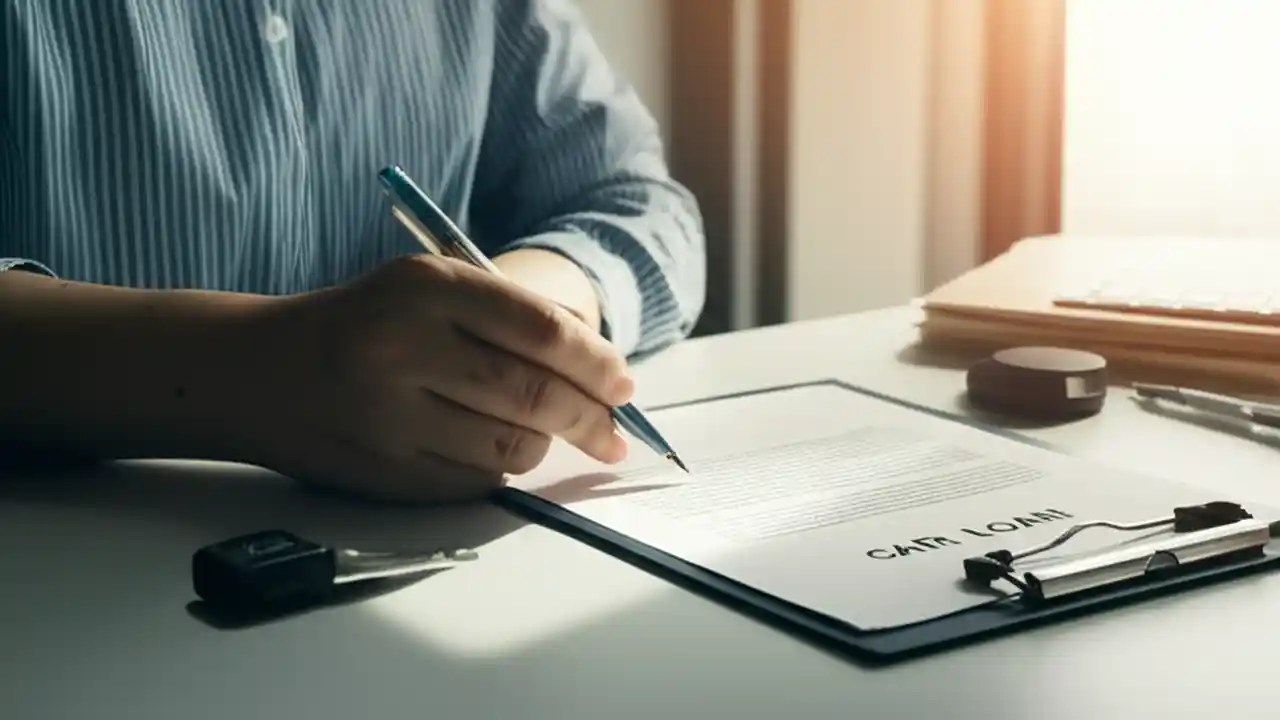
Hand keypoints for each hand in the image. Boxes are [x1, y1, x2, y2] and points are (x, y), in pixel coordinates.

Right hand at [252, 254, 632, 501]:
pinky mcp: (386, 471)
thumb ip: (507, 316)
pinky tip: (492, 448)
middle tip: (614, 434)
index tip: (624, 385)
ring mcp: (392, 415)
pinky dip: (500, 466)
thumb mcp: (426, 288)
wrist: (259, 371)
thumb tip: (598, 370)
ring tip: (544, 434)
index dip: (596, 364)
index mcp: (426, 287)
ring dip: (544, 445)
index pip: (542, 331)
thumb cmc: (364, 324)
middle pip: (536, 395)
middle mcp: (406, 347)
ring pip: (513, 445)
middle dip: (591, 419)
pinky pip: (476, 478)